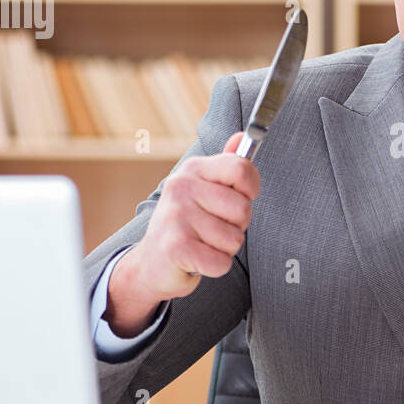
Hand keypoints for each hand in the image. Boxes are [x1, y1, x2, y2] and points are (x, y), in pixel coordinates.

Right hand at [125, 131, 260, 302]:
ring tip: (203, 243)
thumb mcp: (205, 189)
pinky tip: (198, 259)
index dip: (250, 189)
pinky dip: (216, 266)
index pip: (241, 168)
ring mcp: (176, 215)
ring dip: (224, 249)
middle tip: (213, 229)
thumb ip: (226, 165)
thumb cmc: (187, 224)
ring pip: (235, 239)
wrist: (153, 262)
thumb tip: (242, 136)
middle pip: (243, 209)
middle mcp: (182, 186)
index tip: (239, 198)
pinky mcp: (176, 246)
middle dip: (237, 226)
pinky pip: (222, 262)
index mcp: (194, 169)